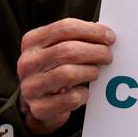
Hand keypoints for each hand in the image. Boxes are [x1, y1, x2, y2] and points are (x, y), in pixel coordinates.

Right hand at [16, 17, 113, 134]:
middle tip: (108, 56)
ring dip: (90, 71)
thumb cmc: (52, 69)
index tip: (110, 37)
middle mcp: (27, 62)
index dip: (91, 31)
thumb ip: (75, 39)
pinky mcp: (39, 108)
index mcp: (31, 41)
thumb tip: (105, 35)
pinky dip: (83, 94)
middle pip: (68, 50)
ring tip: (96, 72)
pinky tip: (84, 92)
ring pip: (68, 73)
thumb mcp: (55, 49)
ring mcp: (30, 86)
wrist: (35, 103)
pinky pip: (70, 98)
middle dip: (95, 51)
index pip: (64, 28)